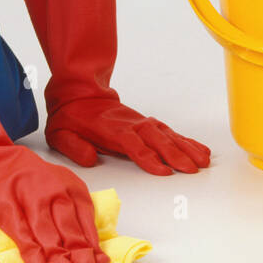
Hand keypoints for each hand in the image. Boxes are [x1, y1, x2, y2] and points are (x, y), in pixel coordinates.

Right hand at [0, 144, 110, 262]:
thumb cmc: (27, 180)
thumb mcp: (56, 187)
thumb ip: (70, 213)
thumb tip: (87, 249)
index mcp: (68, 185)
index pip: (85, 216)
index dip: (92, 241)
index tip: (99, 261)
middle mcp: (51, 188)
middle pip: (68, 224)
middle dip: (78, 249)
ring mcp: (27, 195)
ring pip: (45, 229)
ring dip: (56, 253)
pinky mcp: (5, 204)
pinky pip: (20, 230)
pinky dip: (30, 249)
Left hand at [46, 94, 211, 175]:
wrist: (78, 92)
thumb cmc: (69, 116)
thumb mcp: (59, 133)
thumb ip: (74, 147)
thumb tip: (91, 159)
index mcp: (110, 129)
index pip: (133, 144)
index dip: (148, 158)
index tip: (163, 171)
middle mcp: (130, 124)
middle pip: (156, 139)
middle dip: (175, 154)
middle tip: (191, 169)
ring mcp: (140, 122)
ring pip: (166, 134)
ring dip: (186, 147)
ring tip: (203, 161)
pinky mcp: (145, 123)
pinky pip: (169, 131)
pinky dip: (185, 140)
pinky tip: (200, 150)